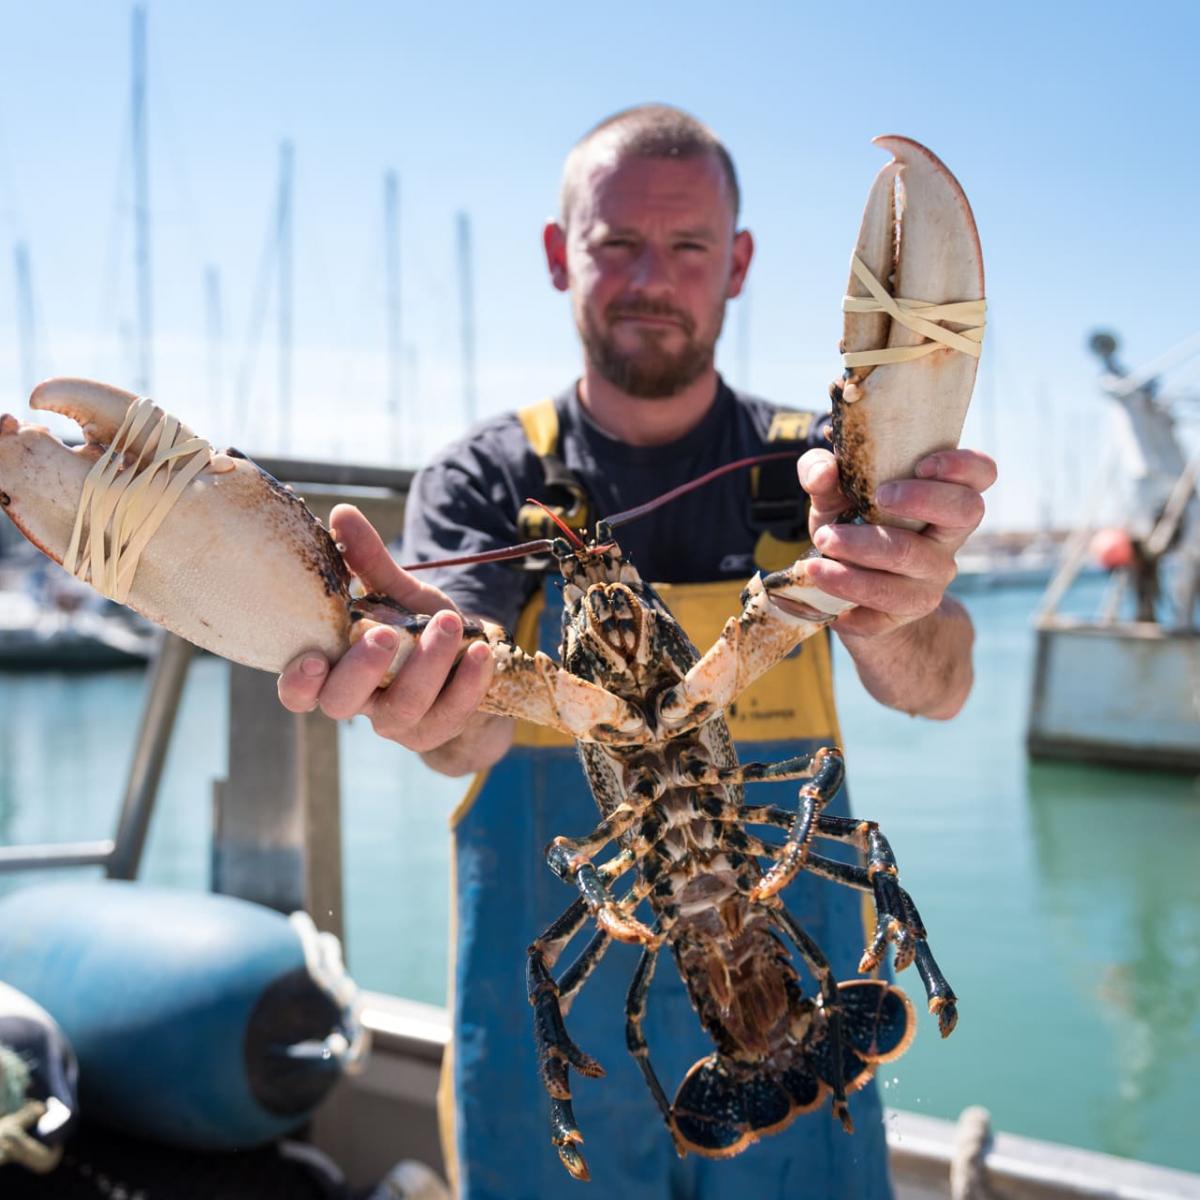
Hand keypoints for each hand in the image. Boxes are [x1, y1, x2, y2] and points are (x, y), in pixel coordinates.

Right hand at [277, 504, 501, 759]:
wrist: (470, 669)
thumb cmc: (419, 631)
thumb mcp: (397, 595)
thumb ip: (369, 561)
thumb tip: (342, 513)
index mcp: (337, 671)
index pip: (300, 692)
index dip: (298, 683)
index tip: (313, 659)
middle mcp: (363, 702)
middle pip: (342, 704)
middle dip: (361, 671)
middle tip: (385, 635)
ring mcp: (402, 721)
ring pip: (404, 707)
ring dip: (427, 665)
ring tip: (449, 622)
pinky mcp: (442, 729)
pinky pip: (453, 711)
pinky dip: (468, 681)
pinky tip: (481, 651)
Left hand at [797, 447, 996, 639]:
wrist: (845, 599)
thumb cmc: (849, 530)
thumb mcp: (831, 497)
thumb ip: (823, 473)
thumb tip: (823, 471)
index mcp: (939, 499)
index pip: (981, 475)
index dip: (963, 465)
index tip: (922, 465)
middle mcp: (946, 540)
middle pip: (965, 511)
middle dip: (920, 499)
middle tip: (876, 497)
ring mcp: (930, 579)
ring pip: (911, 559)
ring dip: (861, 549)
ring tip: (822, 542)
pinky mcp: (904, 614)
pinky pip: (881, 605)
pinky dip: (843, 588)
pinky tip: (819, 580)